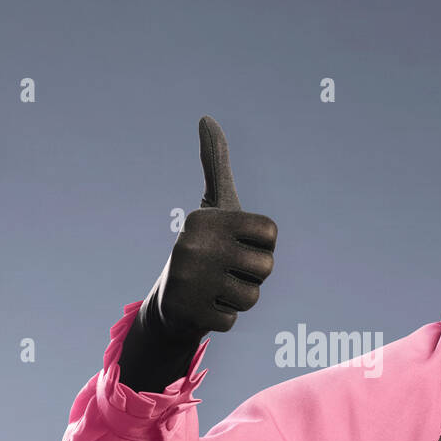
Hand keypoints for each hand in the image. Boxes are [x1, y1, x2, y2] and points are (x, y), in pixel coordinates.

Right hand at [154, 115, 278, 335]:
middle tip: (226, 271)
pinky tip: (203, 308)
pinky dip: (221, 319)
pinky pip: (232, 321)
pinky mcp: (188, 311)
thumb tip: (206, 118)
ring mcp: (191, 279)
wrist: (170, 300)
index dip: (261, 246)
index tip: (238, 246)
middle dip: (253, 276)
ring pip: (252, 297)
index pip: (270, 235)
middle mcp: (196, 244)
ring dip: (238, 299)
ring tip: (216, 290)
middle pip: (266, 267)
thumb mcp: (214, 204)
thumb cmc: (204, 247)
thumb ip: (216, 163)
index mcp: (208, 217)